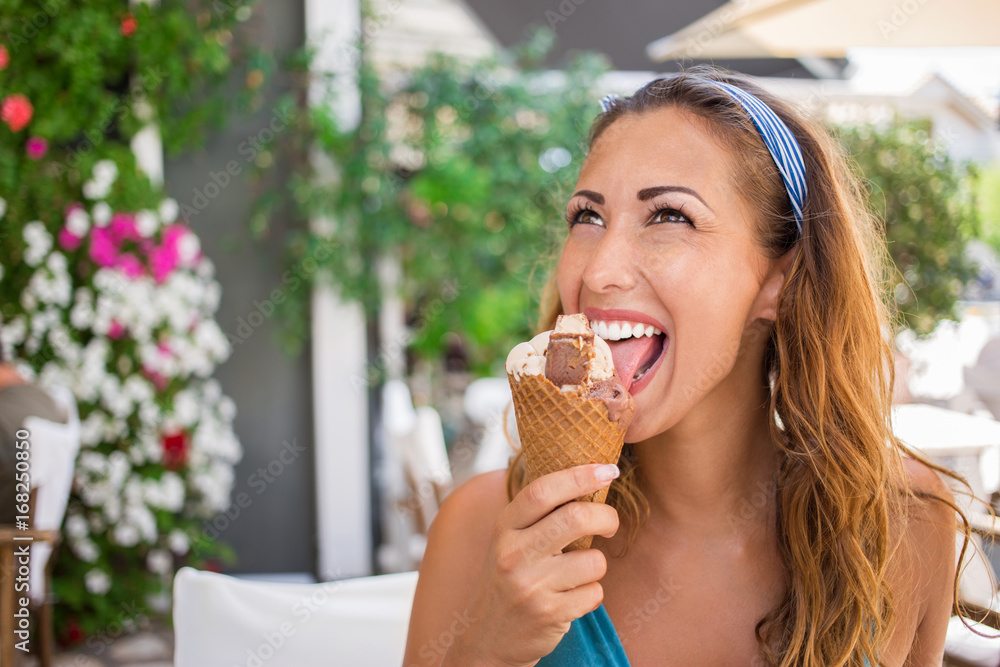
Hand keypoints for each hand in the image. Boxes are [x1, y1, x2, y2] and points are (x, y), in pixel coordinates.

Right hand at [446, 463, 620, 665]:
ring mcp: (530, 585)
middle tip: (610, 521)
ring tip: (578, 572)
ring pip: (593, 560)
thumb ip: (539, 513)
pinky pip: (594, 593)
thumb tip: (588, 475)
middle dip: (606, 516)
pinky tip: (572, 597)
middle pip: (576, 518)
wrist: (488, 637)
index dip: (579, 476)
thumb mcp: (511, 540)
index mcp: (505, 527)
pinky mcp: (549, 614)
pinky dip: (591, 593)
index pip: (543, 490)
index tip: (607, 470)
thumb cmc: (510, 578)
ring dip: (597, 565)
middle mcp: (513, 554)